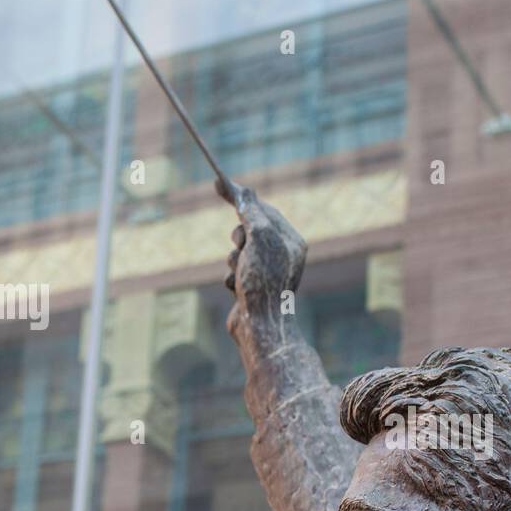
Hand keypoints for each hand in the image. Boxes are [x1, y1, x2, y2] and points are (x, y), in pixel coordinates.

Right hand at [219, 181, 307, 341]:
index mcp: (292, 242)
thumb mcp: (258, 238)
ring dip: (233, 260)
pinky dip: (230, 278)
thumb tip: (245, 190)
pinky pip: (233, 272)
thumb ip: (251, 212)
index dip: (242, 198)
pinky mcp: (252, 289)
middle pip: (250, 230)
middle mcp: (283, 257)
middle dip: (239, 237)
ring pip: (238, 252)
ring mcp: (267, 274)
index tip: (218, 183)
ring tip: (240, 274)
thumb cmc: (263, 281)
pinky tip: (236, 290)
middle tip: (241, 245)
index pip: (264, 210)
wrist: (259, 327)